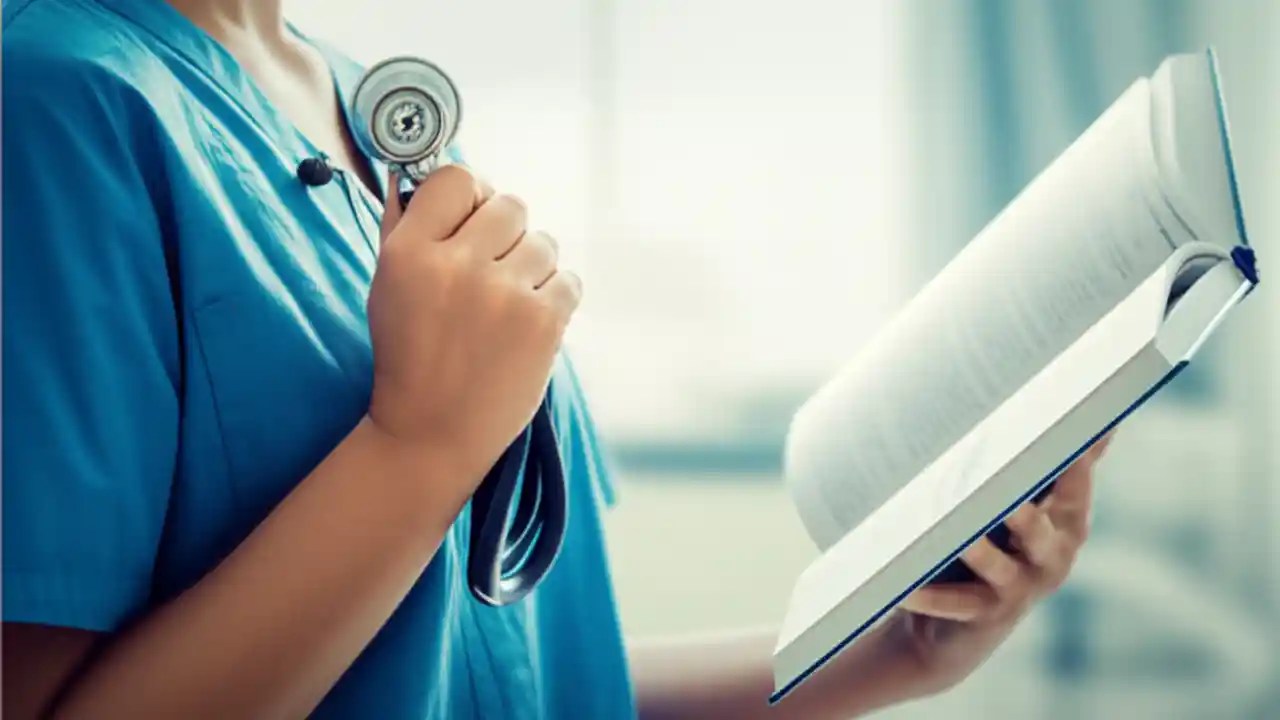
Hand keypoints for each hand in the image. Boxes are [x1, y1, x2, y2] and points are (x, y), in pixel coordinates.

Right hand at [366, 165, 582, 506]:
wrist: (431, 434)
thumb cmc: (409, 356)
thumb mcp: (387, 287)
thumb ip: (403, 225)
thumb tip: (418, 174)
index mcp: (409, 252)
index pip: (458, 177)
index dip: (471, 196)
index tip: (471, 220)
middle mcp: (456, 265)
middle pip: (509, 204)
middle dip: (505, 233)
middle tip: (492, 271)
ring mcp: (502, 294)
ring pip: (543, 242)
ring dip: (531, 268)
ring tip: (507, 306)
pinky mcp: (543, 321)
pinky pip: (568, 279)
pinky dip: (554, 298)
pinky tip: (528, 323)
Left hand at [878, 433, 1114, 697]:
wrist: (951, 627)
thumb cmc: (981, 541)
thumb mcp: (1010, 501)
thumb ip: (1029, 459)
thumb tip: (1042, 385)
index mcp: (1067, 517)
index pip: (1075, 476)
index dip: (1074, 447)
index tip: (1063, 410)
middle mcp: (1054, 553)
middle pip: (1038, 522)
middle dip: (1020, 499)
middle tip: (1000, 472)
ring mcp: (1022, 586)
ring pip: (994, 561)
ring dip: (971, 545)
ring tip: (949, 528)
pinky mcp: (986, 615)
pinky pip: (953, 602)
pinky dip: (927, 594)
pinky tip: (902, 586)